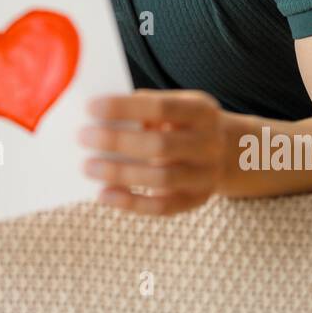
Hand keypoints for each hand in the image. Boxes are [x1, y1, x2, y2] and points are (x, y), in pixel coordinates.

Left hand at [78, 89, 226, 214]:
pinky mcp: (196, 200)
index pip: (160, 107)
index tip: (90, 107)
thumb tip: (98, 118)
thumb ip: (143, 108)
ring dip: (119, 174)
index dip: (124, 108)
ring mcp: (206, 175)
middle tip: (82, 137)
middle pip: (160, 145)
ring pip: (161, 178)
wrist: (229, 151)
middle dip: (117, 141)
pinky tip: (103, 195)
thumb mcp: (175, 106)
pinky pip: (162, 207)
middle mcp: (209, 143)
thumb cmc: (182, 124)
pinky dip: (130, 202)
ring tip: (87, 166)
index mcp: (201, 111)